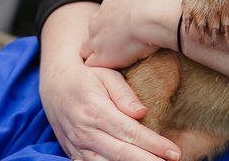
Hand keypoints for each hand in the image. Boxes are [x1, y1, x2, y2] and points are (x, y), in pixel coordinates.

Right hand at [40, 2, 181, 160]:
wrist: (55, 86)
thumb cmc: (87, 77)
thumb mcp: (106, 75)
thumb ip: (124, 94)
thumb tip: (142, 112)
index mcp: (95, 111)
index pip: (130, 133)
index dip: (154, 145)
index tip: (174, 151)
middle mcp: (85, 132)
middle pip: (121, 154)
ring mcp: (77, 146)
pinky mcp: (74, 153)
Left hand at [82, 0, 183, 68]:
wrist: (153, 13)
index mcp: (109, 5)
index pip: (104, 17)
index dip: (113, 24)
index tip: (125, 29)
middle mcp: (98, 21)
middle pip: (93, 32)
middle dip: (102, 38)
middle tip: (121, 44)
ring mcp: (96, 40)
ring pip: (87, 50)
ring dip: (99, 54)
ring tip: (117, 60)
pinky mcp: (101, 57)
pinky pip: (92, 64)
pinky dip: (102, 67)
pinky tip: (115, 67)